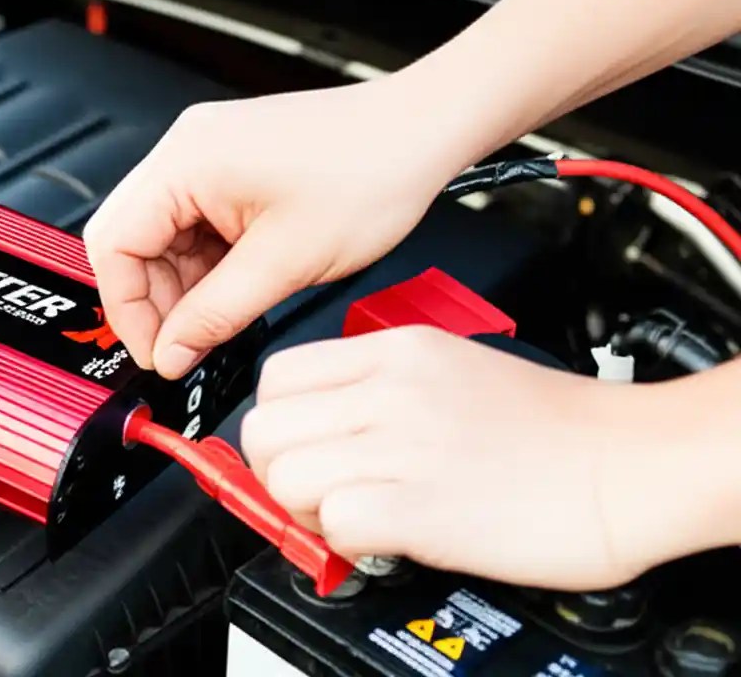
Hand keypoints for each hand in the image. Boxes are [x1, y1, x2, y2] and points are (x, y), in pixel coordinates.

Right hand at [83, 76, 479, 378]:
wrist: (422, 131)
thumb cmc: (370, 172)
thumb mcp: (284, 264)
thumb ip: (215, 315)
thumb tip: (171, 353)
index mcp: (186, 162)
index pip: (113, 244)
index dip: (127, 309)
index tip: (156, 352)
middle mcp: (186, 150)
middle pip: (130, 240)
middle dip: (152, 301)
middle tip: (185, 346)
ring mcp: (206, 155)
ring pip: (161, 238)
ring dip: (182, 287)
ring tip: (219, 321)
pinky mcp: (228, 166)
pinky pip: (193, 225)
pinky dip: (206, 267)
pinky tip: (235, 292)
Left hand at [241, 326, 722, 590]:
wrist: (629, 463)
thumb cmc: (555, 428)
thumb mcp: (451, 371)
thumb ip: (379, 390)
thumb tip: (324, 430)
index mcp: (394, 352)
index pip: (277, 376)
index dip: (278, 422)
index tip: (300, 448)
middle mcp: (388, 391)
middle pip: (264, 429)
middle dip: (278, 471)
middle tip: (320, 491)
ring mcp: (400, 445)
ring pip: (283, 476)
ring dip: (307, 510)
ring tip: (356, 515)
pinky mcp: (417, 505)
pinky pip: (332, 522)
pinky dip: (347, 541)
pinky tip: (386, 536)